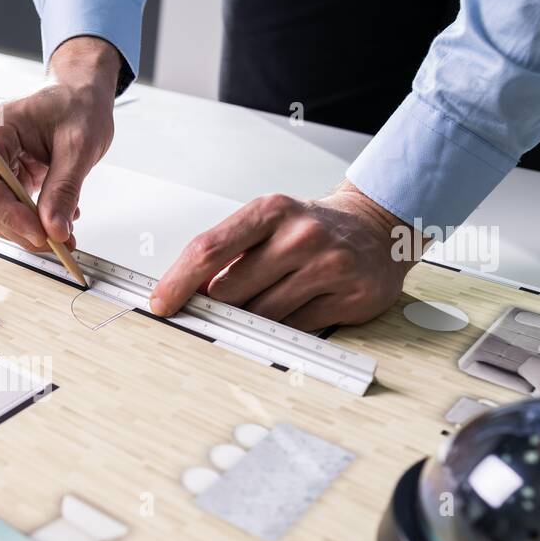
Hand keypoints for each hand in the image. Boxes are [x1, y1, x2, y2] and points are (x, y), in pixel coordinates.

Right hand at [0, 36, 117, 251]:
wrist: (81, 96)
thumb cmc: (78, 105)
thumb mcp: (79, 146)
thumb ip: (64, 189)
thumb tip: (55, 230)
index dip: (8, 215)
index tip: (40, 234)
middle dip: (23, 230)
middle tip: (60, 242)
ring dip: (30, 232)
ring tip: (64, 233)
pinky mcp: (6, 179)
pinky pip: (12, 211)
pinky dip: (35, 223)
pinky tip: (59, 218)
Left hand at [149, 182, 414, 330]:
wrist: (378, 229)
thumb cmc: (311, 230)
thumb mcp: (267, 225)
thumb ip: (226, 255)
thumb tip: (183, 292)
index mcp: (271, 211)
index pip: (209, 249)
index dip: (177, 281)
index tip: (161, 303)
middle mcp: (301, 235)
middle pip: (229, 290)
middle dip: (218, 304)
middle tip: (222, 306)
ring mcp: (327, 266)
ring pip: (260, 314)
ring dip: (252, 318)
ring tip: (268, 300)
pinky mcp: (348, 297)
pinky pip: (293, 329)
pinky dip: (284, 327)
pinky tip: (296, 307)